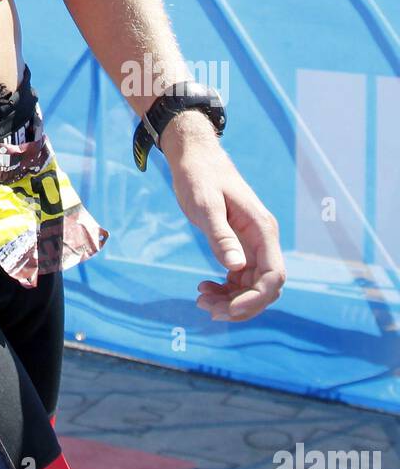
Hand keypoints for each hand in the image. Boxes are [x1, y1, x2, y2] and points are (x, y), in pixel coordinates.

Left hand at [164, 128, 285, 321]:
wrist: (194, 158)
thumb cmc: (199, 176)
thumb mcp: (206, 205)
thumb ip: (220, 235)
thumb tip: (235, 268)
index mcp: (262, 229)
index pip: (273, 276)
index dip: (255, 299)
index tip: (228, 309)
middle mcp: (263, 240)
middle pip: (265, 287)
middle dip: (240, 304)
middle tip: (208, 309)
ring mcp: (252, 245)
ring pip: (251, 286)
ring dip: (230, 299)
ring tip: (201, 300)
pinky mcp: (239, 246)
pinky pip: (239, 278)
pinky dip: (225, 289)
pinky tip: (204, 287)